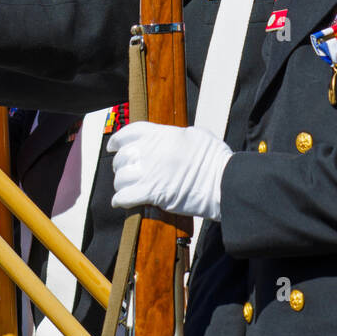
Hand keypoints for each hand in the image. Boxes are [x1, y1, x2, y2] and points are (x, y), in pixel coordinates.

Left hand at [109, 122, 231, 219]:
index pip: (129, 133)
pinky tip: (120, 202)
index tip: (113, 146)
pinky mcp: (152, 193)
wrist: (223, 181)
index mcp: (161, 134)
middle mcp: (151, 151)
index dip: (117, 140)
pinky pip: (125, 197)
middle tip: (123, 171)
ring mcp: (150, 172)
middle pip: (122, 157)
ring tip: (125, 188)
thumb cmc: (215, 159)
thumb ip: (177, 136)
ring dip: (121, 184)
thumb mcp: (196, 135)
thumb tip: (171, 139)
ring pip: (121, 178)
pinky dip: (120, 200)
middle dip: (120, 165)